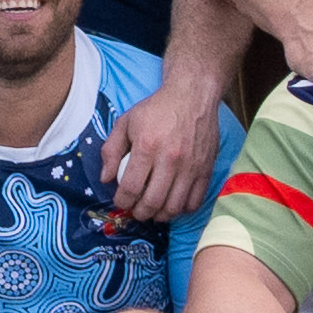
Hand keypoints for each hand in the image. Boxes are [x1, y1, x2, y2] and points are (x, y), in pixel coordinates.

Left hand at [102, 73, 221, 231]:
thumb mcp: (126, 122)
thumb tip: (105, 178)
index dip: (122, 202)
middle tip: (135, 210)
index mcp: (147, 146)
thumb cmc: (156, 109)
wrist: (192, 96)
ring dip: (160, 215)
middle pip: (152, 202)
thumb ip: (111, 150)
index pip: (131, 188)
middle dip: (139, 213)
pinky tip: (173, 204)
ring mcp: (191, 166)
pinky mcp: (206, 169)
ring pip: (174, 207)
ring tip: (153, 211)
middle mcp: (170, 159)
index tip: (121, 201)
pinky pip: (195, 201)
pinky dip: (182, 210)